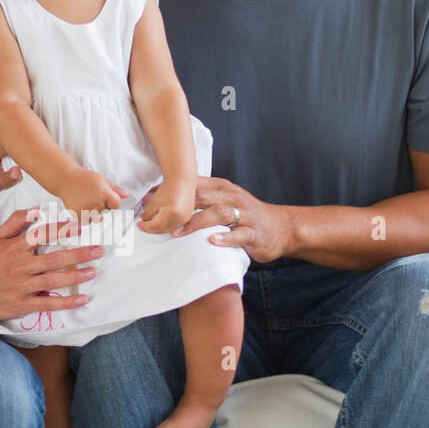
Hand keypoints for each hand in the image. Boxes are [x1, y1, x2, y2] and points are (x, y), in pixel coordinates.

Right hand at [0, 206, 104, 320]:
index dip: (62, 230)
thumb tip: (36, 209)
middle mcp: (22, 266)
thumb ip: (16, 221)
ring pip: (54, 280)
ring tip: (93, 271)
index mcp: (17, 247)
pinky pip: (48, 303)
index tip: (80, 227)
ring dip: (76, 276)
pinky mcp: (23, 303)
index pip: (43, 235)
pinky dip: (66, 303)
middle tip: (98, 251)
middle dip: (79, 254)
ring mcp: (23, 286)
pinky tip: (81, 299)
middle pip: (55, 258)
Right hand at [59, 168, 128, 223]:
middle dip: (104, 207)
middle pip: (107, 212)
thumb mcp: (102, 180)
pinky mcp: (78, 215)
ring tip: (89, 203)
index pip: (117, 204)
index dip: (113, 202)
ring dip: (95, 214)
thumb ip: (115, 189)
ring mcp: (86, 210)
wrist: (66, 180)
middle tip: (95, 198)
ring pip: (98, 219)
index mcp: (103, 192)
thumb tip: (126, 196)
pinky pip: (87, 222)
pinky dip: (86, 217)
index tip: (109, 199)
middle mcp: (95, 202)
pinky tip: (83, 208)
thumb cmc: (84, 179)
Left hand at [136, 178, 195, 233]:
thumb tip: (145, 222)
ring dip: (157, 229)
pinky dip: (165, 226)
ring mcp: (184, 219)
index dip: (145, 226)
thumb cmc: (170, 187)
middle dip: (150, 229)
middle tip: (142, 226)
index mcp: (171, 214)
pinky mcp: (186, 218)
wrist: (182, 180)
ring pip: (168, 229)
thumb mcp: (154, 201)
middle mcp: (180, 218)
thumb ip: (148, 214)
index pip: (155, 226)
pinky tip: (159, 223)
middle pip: (162, 230)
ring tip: (149, 225)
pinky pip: (174, 226)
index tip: (139, 224)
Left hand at [143, 176, 294, 263]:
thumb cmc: (246, 215)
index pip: (192, 185)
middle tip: (155, 218)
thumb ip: (200, 199)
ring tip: (177, 233)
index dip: (169, 190)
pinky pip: (239, 235)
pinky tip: (212, 242)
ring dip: (196, 223)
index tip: (146, 200)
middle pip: (202, 197)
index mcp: (222, 188)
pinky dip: (225, 238)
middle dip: (178, 206)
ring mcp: (244, 214)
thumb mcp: (224, 200)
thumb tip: (166, 201)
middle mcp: (232, 197)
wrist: (282, 228)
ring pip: (219, 214)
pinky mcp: (254, 233)